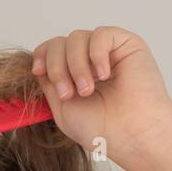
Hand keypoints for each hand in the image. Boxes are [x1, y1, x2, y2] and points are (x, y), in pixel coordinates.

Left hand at [30, 26, 171, 164]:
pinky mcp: (126, 44)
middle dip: (57, 68)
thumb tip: (38, 64)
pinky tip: (104, 75)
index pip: (51, 51)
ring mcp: (108, 51)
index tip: (38, 71)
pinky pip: (101, 34)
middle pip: (59, 43)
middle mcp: (91, 61)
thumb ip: (48, 84)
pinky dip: (96, 54)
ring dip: (76, 65)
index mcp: (76, 75)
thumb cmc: (103, 129)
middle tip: (68, 94)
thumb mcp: (62, 108)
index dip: (42, 56)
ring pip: (76, 38)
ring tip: (87, 90)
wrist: (133, 136)